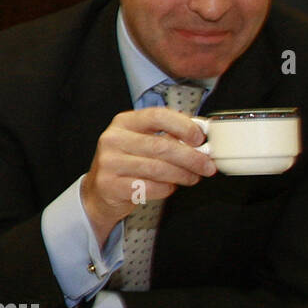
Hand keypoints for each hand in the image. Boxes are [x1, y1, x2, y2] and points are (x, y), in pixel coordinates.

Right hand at [81, 107, 215, 245]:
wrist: (100, 191)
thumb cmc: (127, 164)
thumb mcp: (141, 143)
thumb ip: (168, 137)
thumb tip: (201, 138)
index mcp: (124, 122)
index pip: (157, 116)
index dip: (183, 126)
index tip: (199, 138)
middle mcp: (113, 139)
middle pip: (161, 146)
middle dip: (191, 158)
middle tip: (207, 166)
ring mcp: (109, 163)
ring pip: (158, 168)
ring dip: (183, 175)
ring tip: (193, 178)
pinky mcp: (110, 185)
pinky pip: (149, 187)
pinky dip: (166, 189)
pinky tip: (169, 187)